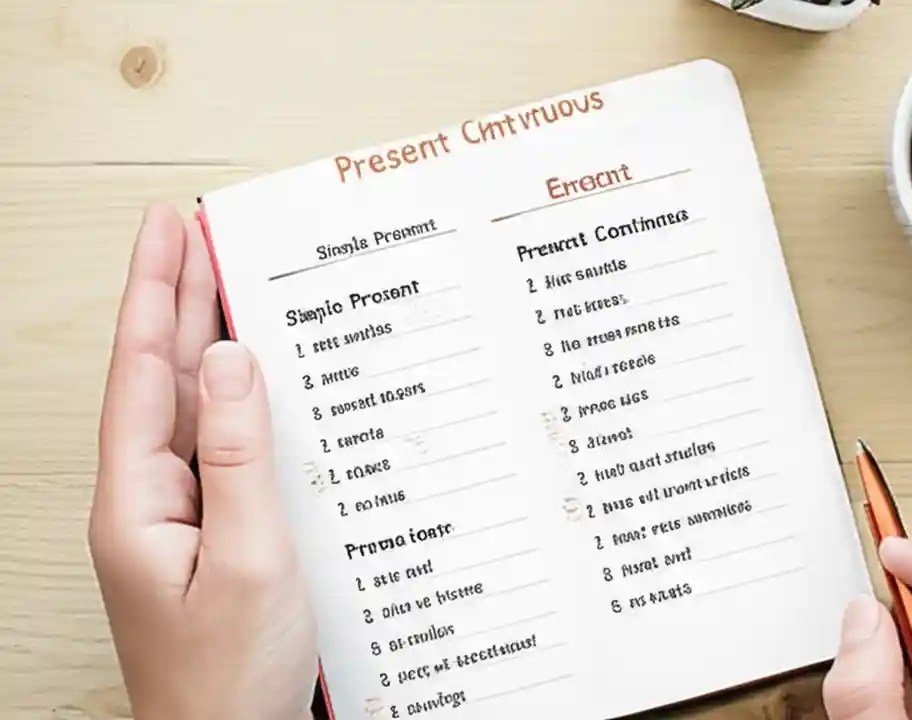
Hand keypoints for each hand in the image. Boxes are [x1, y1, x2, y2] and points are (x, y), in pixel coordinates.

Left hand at [89, 203, 317, 719]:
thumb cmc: (229, 680)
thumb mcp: (248, 560)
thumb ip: (237, 455)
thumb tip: (227, 362)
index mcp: (138, 504)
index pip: (143, 372)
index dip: (155, 293)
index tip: (167, 229)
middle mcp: (147, 503)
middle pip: (158, 379)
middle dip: (173, 299)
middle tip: (193, 231)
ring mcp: (176, 520)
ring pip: (186, 409)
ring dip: (200, 341)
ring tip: (219, 281)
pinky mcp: (209, 537)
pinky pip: (217, 448)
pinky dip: (233, 400)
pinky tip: (250, 381)